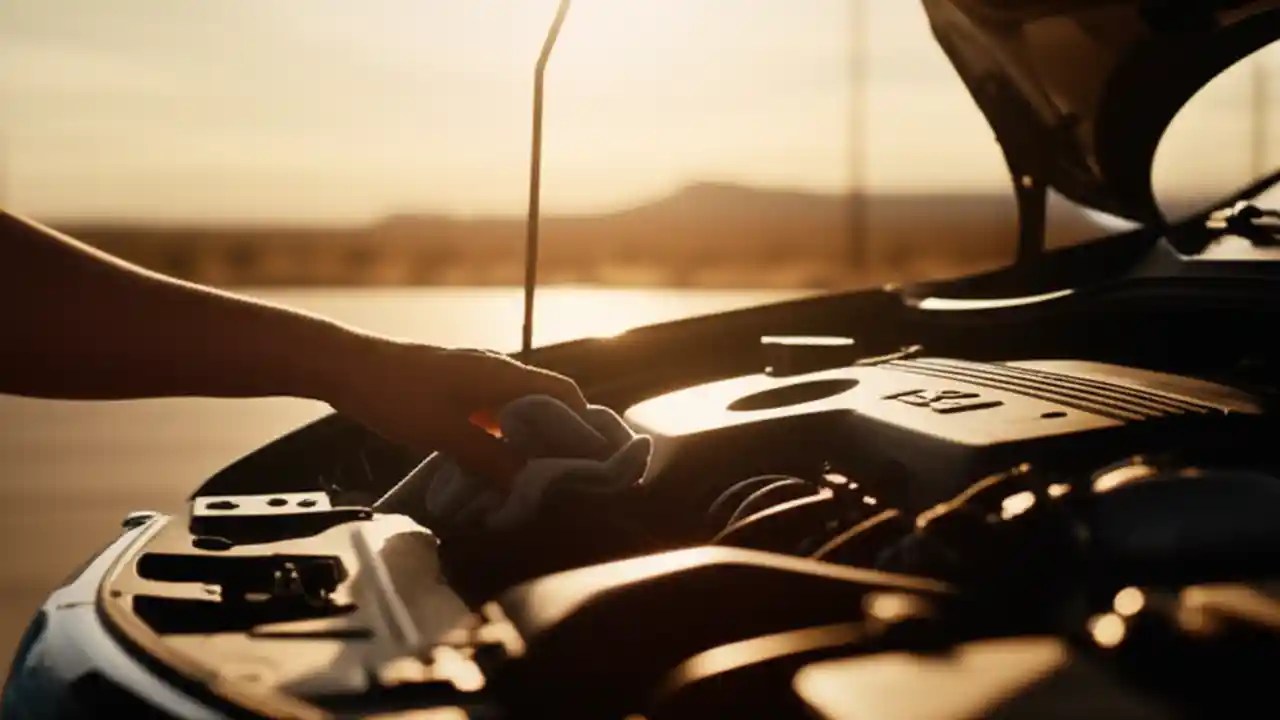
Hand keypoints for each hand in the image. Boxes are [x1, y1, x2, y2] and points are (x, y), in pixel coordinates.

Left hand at [326, 339, 586, 485]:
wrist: (346, 366)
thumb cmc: (398, 394)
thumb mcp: (447, 433)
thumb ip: (490, 458)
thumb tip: (528, 484)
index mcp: (504, 375)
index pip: (564, 393)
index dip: (585, 423)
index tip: (597, 458)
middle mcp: (496, 372)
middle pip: (544, 403)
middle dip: (559, 438)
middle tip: (568, 477)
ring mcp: (474, 379)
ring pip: (516, 411)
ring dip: (528, 440)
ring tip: (535, 478)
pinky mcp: (455, 390)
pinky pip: (492, 414)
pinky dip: (502, 437)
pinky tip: (495, 465)